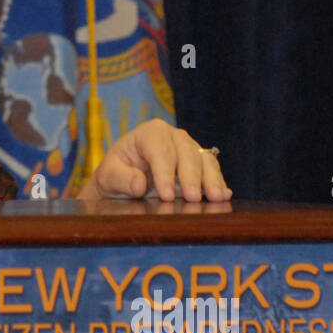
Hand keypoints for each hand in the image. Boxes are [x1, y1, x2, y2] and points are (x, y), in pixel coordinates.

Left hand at [77, 118, 231, 201]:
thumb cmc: (115, 175)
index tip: (165, 195)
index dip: (164, 172)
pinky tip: (224, 195)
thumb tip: (139, 185)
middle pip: (186, 153)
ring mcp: (189, 148)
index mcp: (150, 133)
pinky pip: (212, 170)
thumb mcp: (108, 177)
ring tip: (215, 198)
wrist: (123, 182)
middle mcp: (173, 137)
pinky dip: (218, 183)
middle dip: (190, 176)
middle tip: (192, 199)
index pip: (160, 150)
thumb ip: (121, 179)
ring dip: (211, 179)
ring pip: (204, 159)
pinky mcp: (200, 163)